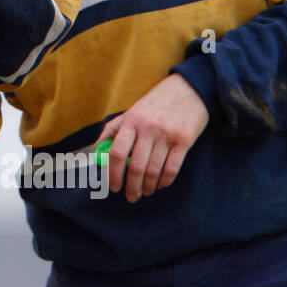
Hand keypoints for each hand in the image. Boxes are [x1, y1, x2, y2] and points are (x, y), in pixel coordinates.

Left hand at [95, 74, 209, 201]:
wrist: (189, 90)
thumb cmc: (156, 103)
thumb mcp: (132, 111)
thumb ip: (113, 129)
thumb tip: (97, 150)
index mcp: (131, 121)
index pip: (116, 152)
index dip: (112, 173)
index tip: (113, 186)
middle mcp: (148, 128)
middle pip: (135, 166)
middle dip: (131, 186)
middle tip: (130, 196)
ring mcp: (167, 135)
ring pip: (153, 170)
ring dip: (147, 186)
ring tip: (145, 191)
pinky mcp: (184, 141)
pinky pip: (172, 168)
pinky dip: (164, 181)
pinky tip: (160, 184)